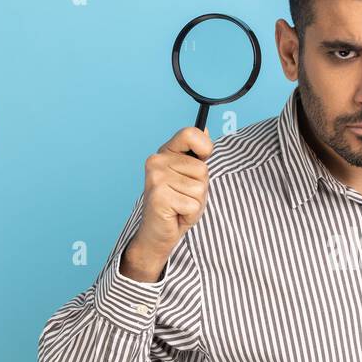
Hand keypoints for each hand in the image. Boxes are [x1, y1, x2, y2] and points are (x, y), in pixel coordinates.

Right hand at [128, 126, 212, 265]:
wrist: (158, 232)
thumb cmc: (177, 204)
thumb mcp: (190, 176)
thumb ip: (197, 155)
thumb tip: (205, 129)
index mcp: (165, 152)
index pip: (191, 133)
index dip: (205, 147)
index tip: (202, 159)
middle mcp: (157, 161)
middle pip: (202, 168)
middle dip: (201, 187)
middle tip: (184, 196)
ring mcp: (156, 178)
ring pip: (199, 188)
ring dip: (196, 202)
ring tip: (180, 206)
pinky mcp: (158, 196)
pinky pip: (193, 204)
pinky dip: (190, 214)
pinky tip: (176, 214)